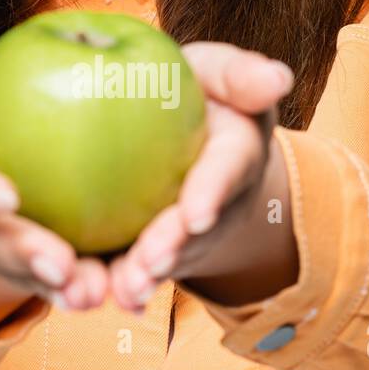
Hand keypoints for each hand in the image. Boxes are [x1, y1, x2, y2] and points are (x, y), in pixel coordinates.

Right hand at [0, 56, 108, 310]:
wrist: (28, 139)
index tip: (7, 196)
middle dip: (25, 258)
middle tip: (59, 265)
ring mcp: (14, 251)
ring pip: (37, 275)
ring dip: (64, 286)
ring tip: (93, 293)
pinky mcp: (57, 263)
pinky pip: (79, 277)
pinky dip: (104, 284)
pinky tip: (130, 291)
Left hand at [106, 43, 296, 312]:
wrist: (171, 133)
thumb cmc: (193, 93)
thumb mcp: (215, 72)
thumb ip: (239, 74)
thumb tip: (279, 78)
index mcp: (236, 154)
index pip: (226, 170)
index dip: (212, 191)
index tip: (197, 213)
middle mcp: (215, 203)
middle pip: (195, 229)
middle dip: (175, 247)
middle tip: (152, 261)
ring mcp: (183, 234)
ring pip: (163, 258)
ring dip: (145, 276)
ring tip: (125, 288)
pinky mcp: (146, 248)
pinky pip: (130, 268)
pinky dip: (116, 283)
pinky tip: (89, 297)